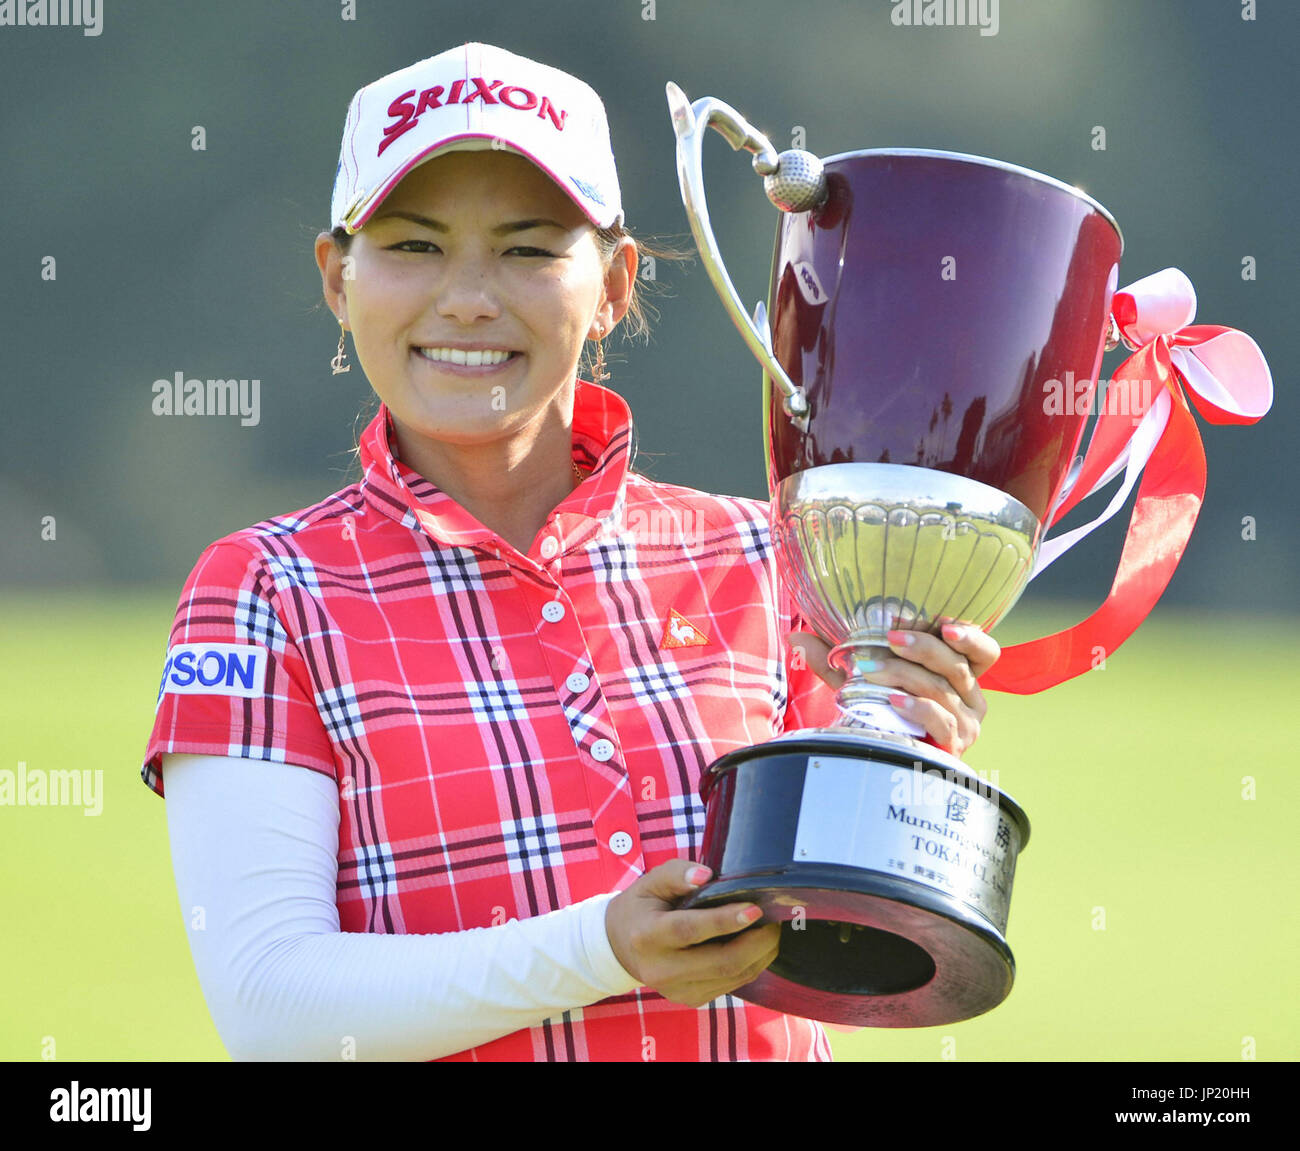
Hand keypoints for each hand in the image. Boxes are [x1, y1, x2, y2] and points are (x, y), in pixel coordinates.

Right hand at [605, 861, 779, 1007]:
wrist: (620, 946)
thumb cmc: (642, 907)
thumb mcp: (651, 882)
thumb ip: (677, 873)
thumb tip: (707, 875)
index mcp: (648, 935)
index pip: (690, 930)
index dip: (725, 921)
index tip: (755, 908)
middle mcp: (661, 969)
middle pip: (720, 962)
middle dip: (756, 942)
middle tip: (775, 920)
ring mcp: (677, 990)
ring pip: (732, 977)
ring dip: (760, 955)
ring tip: (771, 930)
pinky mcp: (691, 999)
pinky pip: (731, 985)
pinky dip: (751, 966)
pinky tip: (756, 946)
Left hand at [789, 618, 999, 756]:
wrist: (887, 761)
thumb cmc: (884, 713)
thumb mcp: (863, 681)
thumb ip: (837, 658)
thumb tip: (796, 635)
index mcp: (961, 674)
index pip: (984, 650)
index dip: (969, 634)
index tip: (943, 622)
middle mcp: (972, 697)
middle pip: (958, 665)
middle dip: (923, 647)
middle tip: (891, 637)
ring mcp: (967, 723)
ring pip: (942, 689)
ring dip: (904, 674)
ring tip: (871, 669)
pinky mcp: (953, 744)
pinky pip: (938, 720)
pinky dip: (915, 706)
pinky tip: (892, 699)